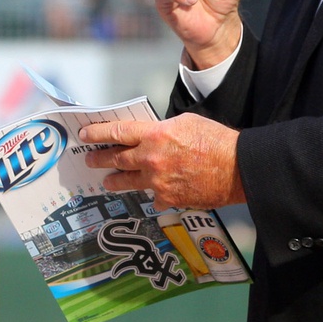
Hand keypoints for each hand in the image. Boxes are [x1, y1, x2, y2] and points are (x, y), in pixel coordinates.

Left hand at [78, 113, 244, 209]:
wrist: (236, 168)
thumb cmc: (216, 142)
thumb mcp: (186, 122)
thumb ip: (162, 130)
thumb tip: (151, 136)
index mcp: (155, 135)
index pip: (117, 132)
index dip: (98, 133)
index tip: (85, 135)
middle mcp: (151, 159)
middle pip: (117, 159)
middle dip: (100, 159)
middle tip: (90, 160)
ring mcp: (157, 182)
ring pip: (127, 182)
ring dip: (115, 181)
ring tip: (107, 182)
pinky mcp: (168, 199)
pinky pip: (152, 197)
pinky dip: (153, 194)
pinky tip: (153, 194)